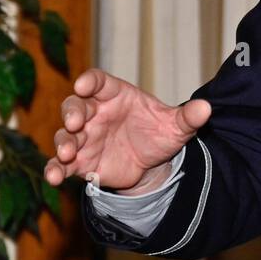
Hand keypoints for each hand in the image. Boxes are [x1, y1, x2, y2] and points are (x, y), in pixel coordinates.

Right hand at [44, 68, 210, 193]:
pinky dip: (55, 169)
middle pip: (75, 106)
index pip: (97, 81)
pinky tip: (53, 178)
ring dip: (63, 142)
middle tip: (75, 122)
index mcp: (115, 96)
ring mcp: (84, 137)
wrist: (153, 163)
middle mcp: (94, 113)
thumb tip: (207, 108)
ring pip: (65, 135)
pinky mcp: (80, 161)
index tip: (84, 85)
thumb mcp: (176, 126)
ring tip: (68, 152)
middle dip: (71, 113)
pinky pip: (61, 164)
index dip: (89, 82)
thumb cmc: (159, 133)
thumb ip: (188, 117)